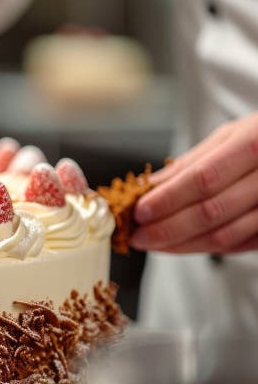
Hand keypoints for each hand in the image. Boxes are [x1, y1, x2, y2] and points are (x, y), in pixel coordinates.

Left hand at [131, 112, 257, 253]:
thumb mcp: (231, 136)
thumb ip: (192, 162)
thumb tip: (150, 185)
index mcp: (254, 143)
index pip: (203, 179)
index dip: (168, 199)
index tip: (138, 212)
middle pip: (211, 211)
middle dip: (168, 228)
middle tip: (138, 236)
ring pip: (226, 236)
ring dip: (182, 244)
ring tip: (153, 243)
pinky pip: (241, 245)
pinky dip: (207, 247)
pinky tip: (183, 245)